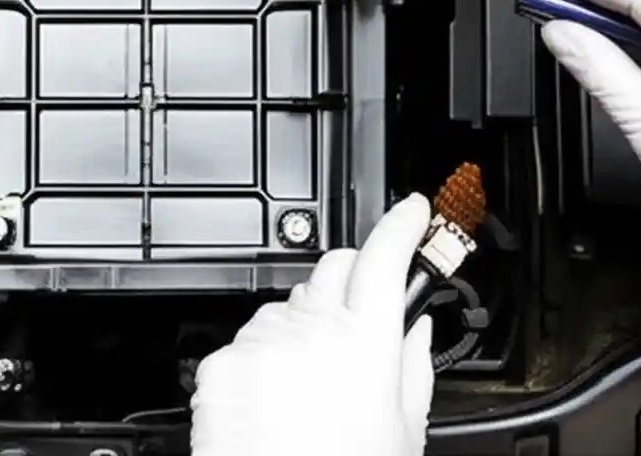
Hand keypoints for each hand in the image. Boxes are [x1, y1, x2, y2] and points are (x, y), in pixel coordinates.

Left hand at [190, 195, 433, 455]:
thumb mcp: (402, 429)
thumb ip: (412, 364)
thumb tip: (417, 324)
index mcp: (366, 341)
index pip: (385, 256)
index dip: (402, 224)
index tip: (411, 211)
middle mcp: (311, 328)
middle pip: (335, 267)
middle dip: (354, 274)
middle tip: (364, 307)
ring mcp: (262, 341)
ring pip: (288, 307)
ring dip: (304, 325)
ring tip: (312, 387)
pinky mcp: (223, 361)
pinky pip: (249, 340)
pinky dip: (265, 357)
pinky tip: (276, 403)